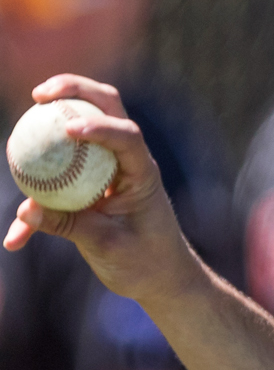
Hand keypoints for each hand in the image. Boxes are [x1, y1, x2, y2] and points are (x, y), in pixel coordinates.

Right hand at [3, 75, 204, 305]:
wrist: (160, 278)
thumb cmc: (145, 263)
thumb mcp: (106, 246)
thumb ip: (68, 225)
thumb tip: (26, 211)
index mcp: (142, 174)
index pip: (128, 137)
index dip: (100, 127)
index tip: (68, 129)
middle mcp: (129, 162)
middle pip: (109, 109)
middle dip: (77, 91)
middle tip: (40, 93)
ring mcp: (111, 168)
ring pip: (87, 125)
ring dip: (61, 109)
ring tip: (34, 100)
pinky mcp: (93, 181)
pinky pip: (63, 167)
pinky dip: (41, 177)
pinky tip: (18, 219)